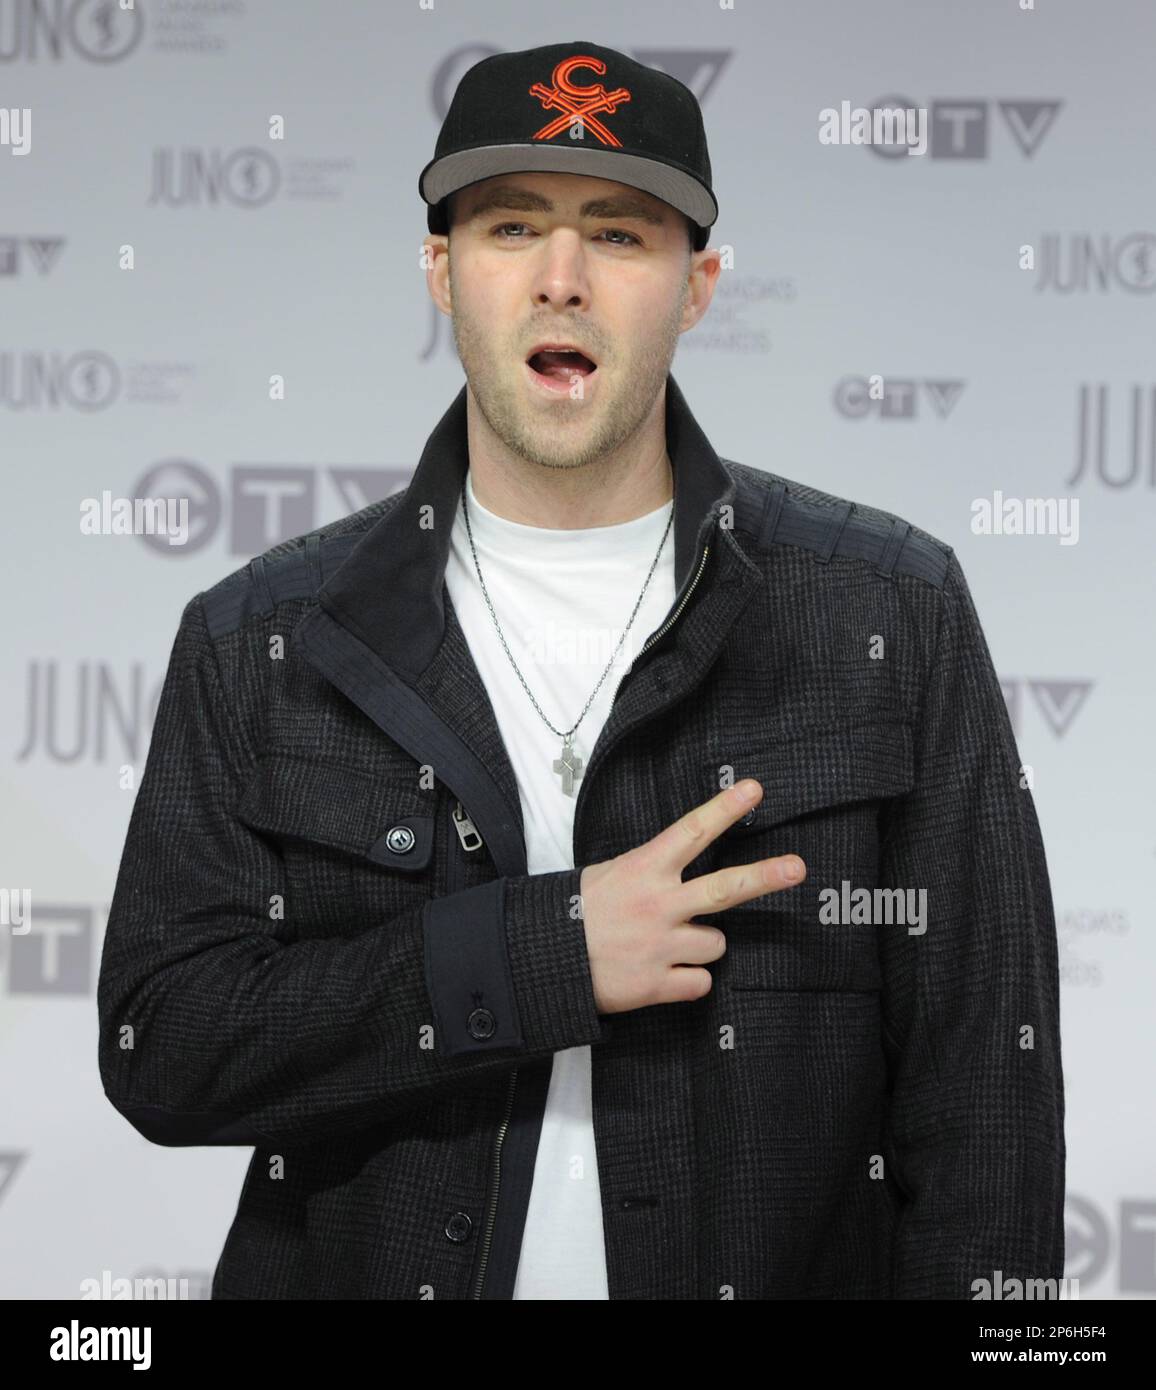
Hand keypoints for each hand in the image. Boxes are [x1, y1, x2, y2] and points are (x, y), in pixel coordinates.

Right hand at [578, 779, 805, 1013]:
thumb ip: (648, 870)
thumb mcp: (606, 874)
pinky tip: (663, 974)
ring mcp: (659, 945)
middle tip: (797, 868)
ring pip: (717, 943)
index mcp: (643, 870)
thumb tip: (678, 865)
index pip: (691, 832)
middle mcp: (657, 905)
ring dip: (702, 945)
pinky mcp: (656, 984)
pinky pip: (700, 983)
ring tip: (670, 945)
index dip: (724, 809)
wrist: (543, 959)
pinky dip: (688, 981)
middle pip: (724, 888)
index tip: (753, 790)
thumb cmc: (575, 913)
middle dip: (765, 876)